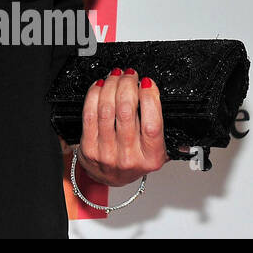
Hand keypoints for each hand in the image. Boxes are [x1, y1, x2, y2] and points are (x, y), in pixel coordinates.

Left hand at [76, 68, 166, 187]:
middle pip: (126, 111)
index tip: (147, 83)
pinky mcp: (89, 147)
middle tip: (129, 75)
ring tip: (116, 76)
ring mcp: (107, 152)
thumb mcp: (155, 151)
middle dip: (127, 85)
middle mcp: (129, 157)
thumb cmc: (134, 160)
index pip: (152, 124)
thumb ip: (162, 130)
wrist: (108, 177)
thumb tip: (163, 100)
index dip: (149, 98)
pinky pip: (90, 114)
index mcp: (151, 157)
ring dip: (111, 86)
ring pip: (106, 109)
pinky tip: (100, 86)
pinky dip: (94, 95)